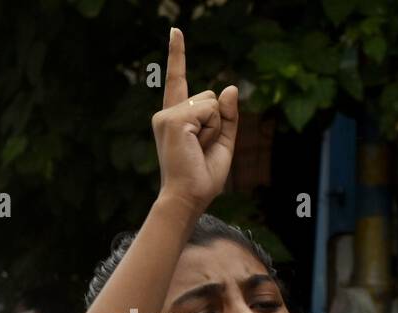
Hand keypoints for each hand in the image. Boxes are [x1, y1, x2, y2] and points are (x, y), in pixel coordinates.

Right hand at [152, 27, 237, 213]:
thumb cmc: (203, 176)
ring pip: (209, 103)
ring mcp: (167, 114)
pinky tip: (197, 145)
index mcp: (177, 117)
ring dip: (215, 128)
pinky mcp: (173, 119)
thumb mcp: (223, 143)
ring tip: (200, 149)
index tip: (176, 30)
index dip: (177, 54)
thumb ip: (228, 116)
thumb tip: (230, 87)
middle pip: (209, 97)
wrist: (189, 196)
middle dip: (217, 123)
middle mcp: (167, 112)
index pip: (178, 79)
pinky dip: (211, 129)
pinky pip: (208, 111)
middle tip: (203, 149)